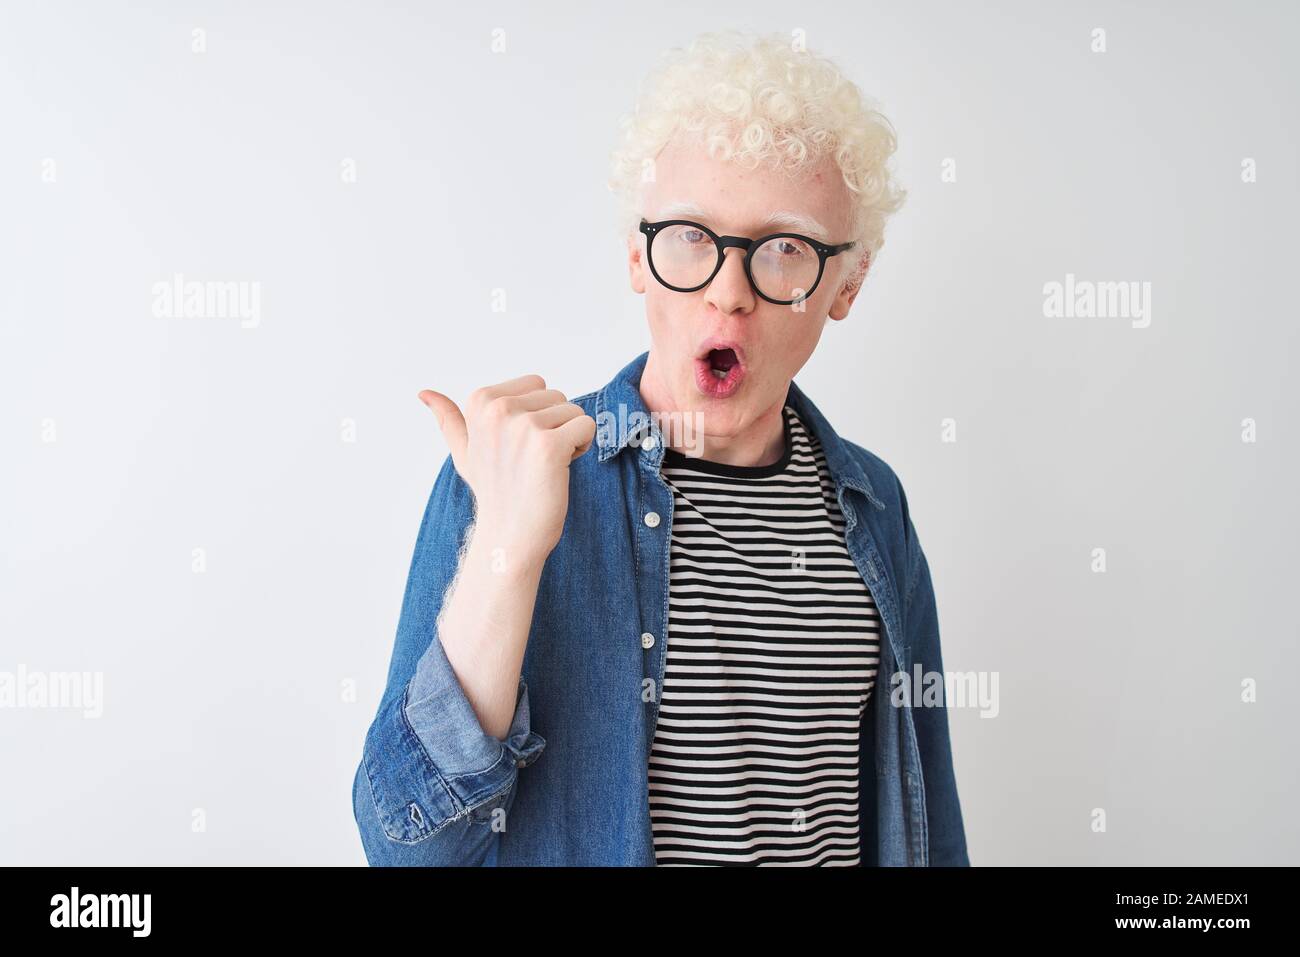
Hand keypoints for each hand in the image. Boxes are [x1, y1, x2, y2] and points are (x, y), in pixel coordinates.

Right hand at [419, 374, 595, 564]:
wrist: (509, 535)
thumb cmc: (494, 491)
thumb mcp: (464, 451)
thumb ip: (449, 419)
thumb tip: (424, 393)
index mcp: (479, 401)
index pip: (536, 384)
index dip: (537, 414)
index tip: (519, 444)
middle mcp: (499, 409)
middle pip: (557, 396)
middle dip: (554, 425)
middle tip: (532, 459)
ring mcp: (524, 426)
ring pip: (574, 411)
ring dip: (569, 437)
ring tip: (544, 466)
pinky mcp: (549, 445)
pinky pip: (586, 426)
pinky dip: (582, 447)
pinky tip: (560, 469)